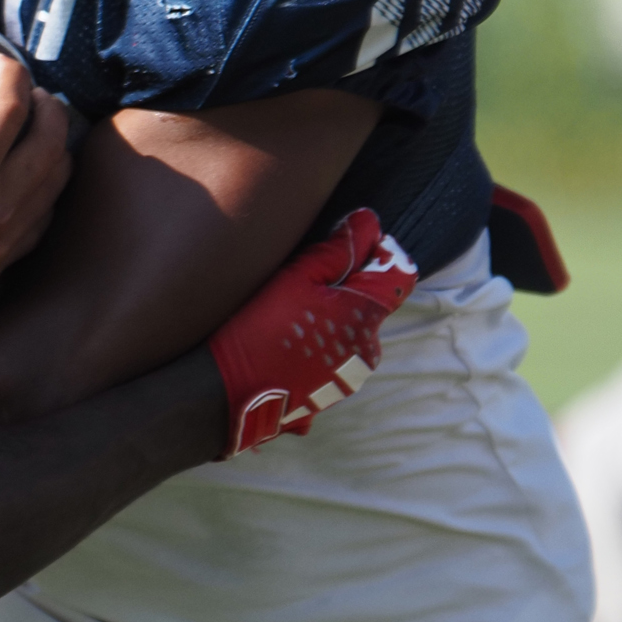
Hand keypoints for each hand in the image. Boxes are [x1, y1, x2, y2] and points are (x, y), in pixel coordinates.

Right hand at [0, 47, 70, 336]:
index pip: (11, 109)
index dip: (11, 74)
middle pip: (51, 143)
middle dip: (46, 105)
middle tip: (26, 89)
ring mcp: (3, 244)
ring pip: (56, 183)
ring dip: (52, 146)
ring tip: (33, 125)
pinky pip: (42, 217)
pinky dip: (42, 186)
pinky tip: (21, 173)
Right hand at [208, 208, 416, 457]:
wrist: (222, 391)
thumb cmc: (255, 328)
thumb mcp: (295, 276)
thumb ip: (337, 249)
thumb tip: (368, 223)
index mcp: (364, 318)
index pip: (399, 273)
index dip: (380, 250)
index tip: (352, 239)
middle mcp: (365, 351)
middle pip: (369, 305)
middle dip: (345, 287)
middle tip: (302, 277)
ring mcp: (346, 379)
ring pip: (347, 333)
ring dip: (326, 319)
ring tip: (284, 315)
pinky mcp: (325, 398)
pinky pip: (327, 360)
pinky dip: (311, 348)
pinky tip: (279, 343)